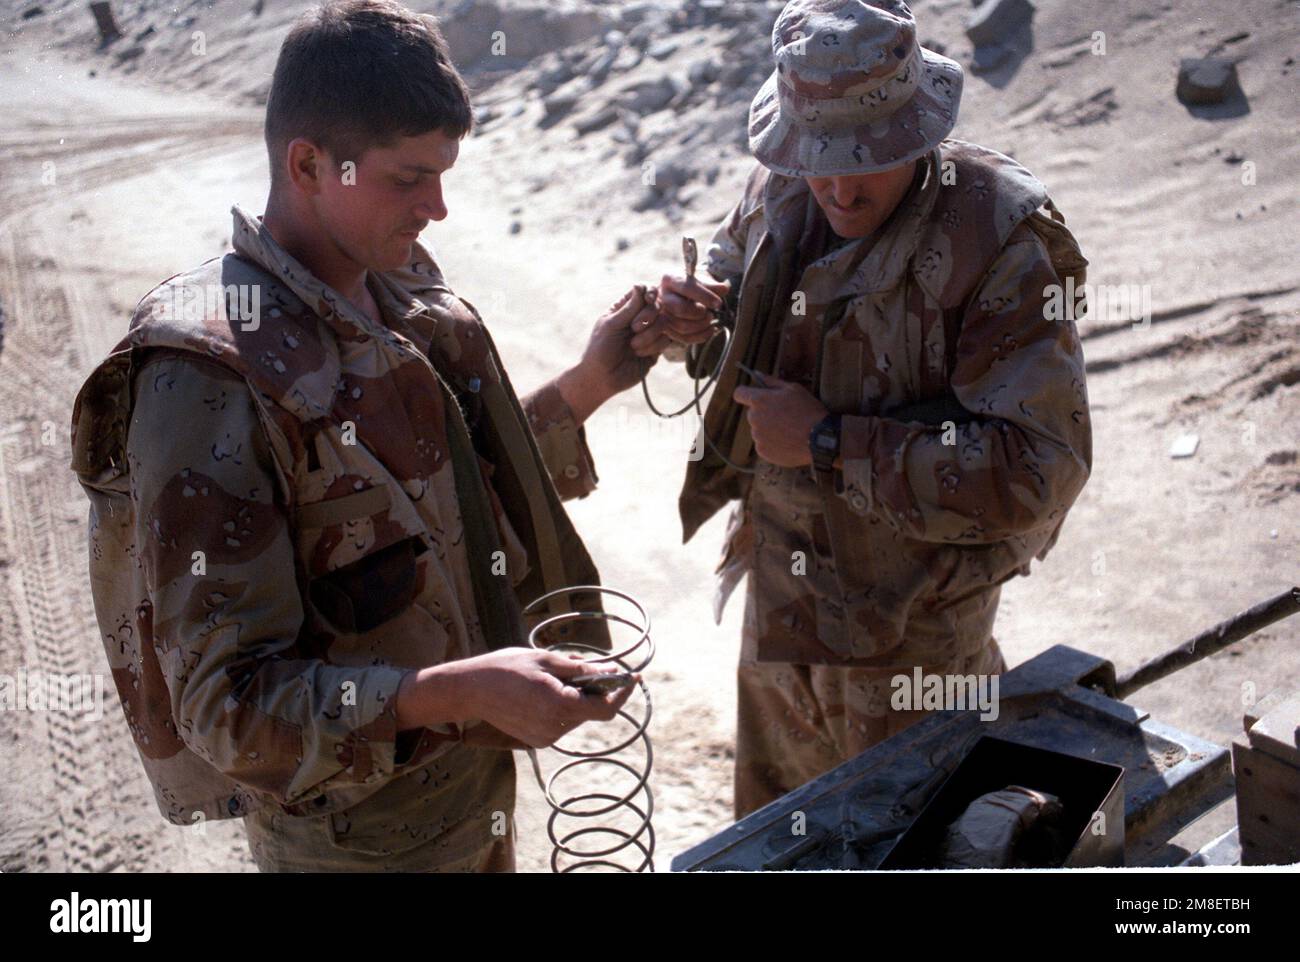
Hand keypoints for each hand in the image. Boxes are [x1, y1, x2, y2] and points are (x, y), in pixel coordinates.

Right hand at [421, 647, 636, 749]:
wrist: (470, 690)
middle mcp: (555, 727)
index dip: (622, 693)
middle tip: (586, 667)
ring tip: (554, 677)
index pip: (606, 709)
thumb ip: (580, 668)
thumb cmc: (506, 668)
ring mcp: (545, 737)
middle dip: (595, 690)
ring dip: (577, 697)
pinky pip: (562, 723)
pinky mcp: (537, 741)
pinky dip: (562, 707)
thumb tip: (609, 671)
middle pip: (591, 711)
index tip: (633, 678)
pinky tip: (542, 692)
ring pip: (577, 716)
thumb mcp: (546, 659)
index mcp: (559, 705)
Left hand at [557, 286, 659, 422]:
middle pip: (658, 304)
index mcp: (624, 308)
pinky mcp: (656, 348)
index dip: (650, 292)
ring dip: (649, 334)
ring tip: (633, 346)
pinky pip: (666, 339)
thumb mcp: (611, 325)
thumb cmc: (600, 349)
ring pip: (665, 322)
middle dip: (648, 315)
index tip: (648, 299)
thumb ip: (629, 307)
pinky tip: (639, 354)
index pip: (644, 290)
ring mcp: (649, 332)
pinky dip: (653, 346)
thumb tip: (640, 285)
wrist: (602, 378)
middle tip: (634, 328)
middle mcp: (639, 317)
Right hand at [629, 274, 729, 356]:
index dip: (705, 296)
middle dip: (700, 314)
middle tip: (711, 313)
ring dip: (701, 325)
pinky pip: (683, 338)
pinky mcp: (667, 329)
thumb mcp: (703, 280)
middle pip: (680, 309)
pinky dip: (701, 336)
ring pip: (681, 326)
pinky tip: (710, 329)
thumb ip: (713, 285)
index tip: (718, 303)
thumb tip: (724, 289)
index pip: (687, 287)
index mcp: (670, 279)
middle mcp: (662, 297)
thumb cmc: (694, 285)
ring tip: (710, 319)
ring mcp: (663, 314)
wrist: (684, 294)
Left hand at [733, 374, 828, 467]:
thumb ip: (771, 381)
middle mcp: (753, 418)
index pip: (739, 393)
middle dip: (764, 413)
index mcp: (759, 400)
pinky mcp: (762, 451)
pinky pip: (763, 444)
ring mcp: (757, 436)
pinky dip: (772, 443)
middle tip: (784, 416)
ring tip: (789, 431)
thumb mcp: (793, 389)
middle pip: (752, 413)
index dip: (745, 393)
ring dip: (769, 429)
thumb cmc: (808, 410)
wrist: (820, 440)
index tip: (752, 395)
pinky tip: (788, 442)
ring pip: (758, 429)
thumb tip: (757, 374)